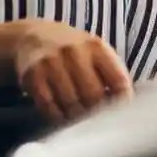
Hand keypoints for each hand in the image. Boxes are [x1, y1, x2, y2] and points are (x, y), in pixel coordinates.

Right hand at [14, 20, 133, 122]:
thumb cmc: (73, 50)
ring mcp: (51, 63)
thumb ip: (111, 74)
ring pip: (71, 105)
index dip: (122, 102)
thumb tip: (124, 105)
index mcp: (96, 47)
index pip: (118, 81)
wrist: (33, 36)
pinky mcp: (32, 76)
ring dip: (76, 116)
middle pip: (93, 97)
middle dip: (96, 112)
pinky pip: (49, 107)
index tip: (121, 113)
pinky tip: (61, 113)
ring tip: (78, 116)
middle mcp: (74, 52)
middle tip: (95, 119)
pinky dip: (57, 116)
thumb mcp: (95, 52)